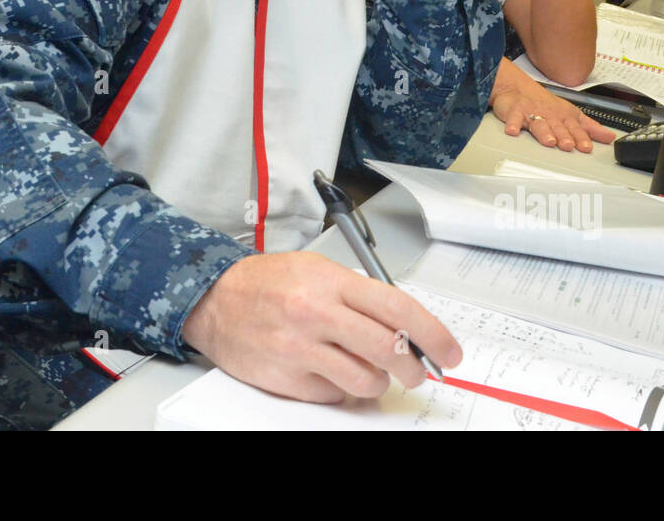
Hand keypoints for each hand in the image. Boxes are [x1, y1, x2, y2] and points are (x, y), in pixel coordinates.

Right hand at [182, 252, 462, 402]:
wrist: (215, 301)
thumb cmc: (268, 282)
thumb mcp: (317, 270)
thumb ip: (360, 295)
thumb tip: (404, 326)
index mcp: (330, 281)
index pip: (397, 308)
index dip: (432, 333)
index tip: (449, 351)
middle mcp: (316, 313)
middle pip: (387, 349)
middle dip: (414, 368)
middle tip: (417, 372)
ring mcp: (300, 348)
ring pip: (365, 380)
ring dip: (376, 381)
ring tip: (364, 369)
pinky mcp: (286, 378)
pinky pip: (333, 394)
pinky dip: (339, 387)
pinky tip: (326, 370)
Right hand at [491, 67, 615, 151]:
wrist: (517, 87)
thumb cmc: (544, 103)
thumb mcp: (571, 114)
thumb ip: (590, 127)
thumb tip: (610, 137)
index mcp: (564, 116)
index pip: (575, 128)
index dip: (581, 137)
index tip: (586, 147)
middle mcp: (549, 115)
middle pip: (557, 127)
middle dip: (564, 136)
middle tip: (568, 146)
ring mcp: (532, 113)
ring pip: (539, 123)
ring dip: (544, 132)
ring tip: (548, 141)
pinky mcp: (514, 112)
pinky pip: (513, 118)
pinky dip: (512, 124)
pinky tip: (513, 131)